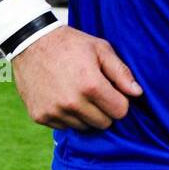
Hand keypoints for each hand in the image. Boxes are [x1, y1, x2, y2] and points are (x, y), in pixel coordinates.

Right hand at [12, 26, 142, 129]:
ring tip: (77, 92)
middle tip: (95, 92)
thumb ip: (121, 72)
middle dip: (104, 110)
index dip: (120, 102)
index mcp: (91, 85)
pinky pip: (64, 126)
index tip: (113, 92)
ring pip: (84, 127)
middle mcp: (72, 103)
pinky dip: (67, 116)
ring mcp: (54, 111)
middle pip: (103, 123)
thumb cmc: (71, 44)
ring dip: (85, 114)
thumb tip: (137, 93)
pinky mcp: (40, 116)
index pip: (120, 112)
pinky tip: (62, 96)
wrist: (31, 42)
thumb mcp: (100, 49)